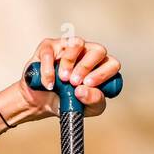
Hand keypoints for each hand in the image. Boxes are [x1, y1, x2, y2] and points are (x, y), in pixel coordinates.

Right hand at [6, 36, 121, 123]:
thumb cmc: (67, 103)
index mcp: (100, 68)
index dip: (102, 73)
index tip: (88, 84)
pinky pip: (51, 52)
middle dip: (86, 67)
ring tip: (62, 80)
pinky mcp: (50, 47)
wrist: (41, 104)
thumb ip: (94, 101)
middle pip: (98, 50)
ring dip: (69, 63)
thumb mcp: (86, 109)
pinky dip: (49, 70)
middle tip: (74, 83)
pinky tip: (49, 84)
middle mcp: (88, 54)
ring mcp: (69, 48)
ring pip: (76, 44)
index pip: (112, 64)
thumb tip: (83, 90)